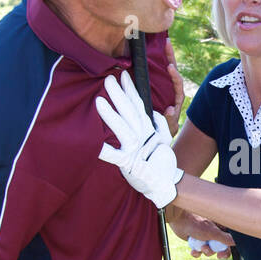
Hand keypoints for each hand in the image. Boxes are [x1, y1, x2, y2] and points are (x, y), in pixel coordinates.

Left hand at [96, 71, 183, 207]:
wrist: (166, 184)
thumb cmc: (162, 161)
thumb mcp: (164, 139)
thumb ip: (159, 123)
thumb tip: (151, 111)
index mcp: (148, 129)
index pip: (138, 105)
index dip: (131, 90)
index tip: (124, 75)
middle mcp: (142, 136)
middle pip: (130, 112)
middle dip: (119, 95)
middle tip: (109, 79)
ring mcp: (136, 150)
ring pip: (122, 129)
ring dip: (111, 115)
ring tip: (98, 101)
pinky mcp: (129, 164)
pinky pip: (114, 156)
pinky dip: (105, 151)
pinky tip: (94, 144)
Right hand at [161, 35, 184, 135]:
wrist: (162, 133)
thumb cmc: (165, 130)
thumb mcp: (168, 127)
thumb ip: (169, 119)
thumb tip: (171, 109)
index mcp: (176, 98)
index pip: (177, 84)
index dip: (174, 75)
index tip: (169, 67)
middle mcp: (173, 91)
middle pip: (173, 71)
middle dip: (170, 56)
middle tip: (166, 42)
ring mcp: (166, 88)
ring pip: (166, 70)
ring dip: (164, 56)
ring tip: (161, 42)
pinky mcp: (160, 87)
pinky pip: (159, 73)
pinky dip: (157, 62)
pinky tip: (153, 52)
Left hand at [167, 208, 235, 258]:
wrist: (179, 219)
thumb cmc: (196, 223)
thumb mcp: (212, 232)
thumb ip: (225, 238)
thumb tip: (236, 242)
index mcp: (220, 228)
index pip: (227, 241)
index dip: (226, 250)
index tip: (222, 255)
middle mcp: (213, 232)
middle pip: (219, 247)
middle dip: (215, 252)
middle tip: (216, 256)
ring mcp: (204, 237)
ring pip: (208, 250)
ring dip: (205, 251)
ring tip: (201, 247)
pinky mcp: (195, 241)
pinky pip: (199, 251)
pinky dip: (196, 253)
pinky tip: (193, 251)